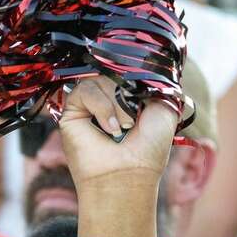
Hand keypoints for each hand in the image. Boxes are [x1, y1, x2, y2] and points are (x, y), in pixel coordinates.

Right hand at [59, 74, 179, 200]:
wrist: (131, 174)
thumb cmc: (150, 149)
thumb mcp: (164, 109)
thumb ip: (156, 83)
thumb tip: (145, 62)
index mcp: (127, 96)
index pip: (125, 68)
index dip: (133, 74)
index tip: (144, 93)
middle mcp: (107, 98)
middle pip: (111, 70)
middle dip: (126, 93)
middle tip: (134, 121)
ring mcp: (88, 105)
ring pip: (99, 78)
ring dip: (116, 103)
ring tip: (122, 129)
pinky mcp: (71, 112)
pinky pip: (85, 90)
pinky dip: (101, 107)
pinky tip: (110, 128)